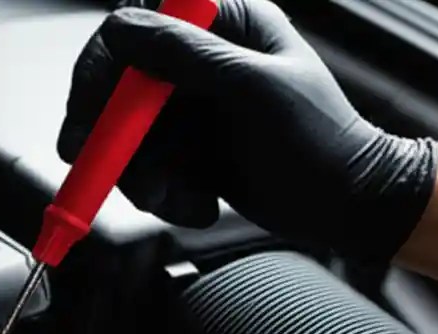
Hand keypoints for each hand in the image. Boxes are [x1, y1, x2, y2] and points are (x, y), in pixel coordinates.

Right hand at [60, 0, 437, 261]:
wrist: (347, 207)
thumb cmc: (320, 142)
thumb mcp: (251, 89)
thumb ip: (186, 55)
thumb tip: (122, 28)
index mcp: (224, 22)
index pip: (136, 26)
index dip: (102, 71)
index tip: (91, 119)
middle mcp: (201, 59)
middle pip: (119, 88)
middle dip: (113, 138)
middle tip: (104, 171)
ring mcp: (191, 106)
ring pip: (127, 136)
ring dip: (142, 176)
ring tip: (179, 201)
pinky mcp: (188, 148)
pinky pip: (147, 167)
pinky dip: (162, 194)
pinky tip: (198, 205)